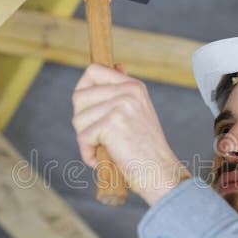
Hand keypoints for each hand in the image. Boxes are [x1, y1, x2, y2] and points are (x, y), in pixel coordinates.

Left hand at [72, 64, 189, 205]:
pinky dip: (88, 153)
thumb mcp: (138, 112)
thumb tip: (115, 66)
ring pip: (78, 119)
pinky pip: (83, 137)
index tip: (87, 107)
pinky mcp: (111, 123)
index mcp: (133, 86)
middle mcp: (127, 92)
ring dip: (86, 140)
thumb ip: (122, 91)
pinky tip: (101, 160)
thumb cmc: (146, 149)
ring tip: (104, 150)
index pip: (94, 71)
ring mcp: (120, 106)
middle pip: (79, 96)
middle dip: (82, 121)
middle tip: (97, 137)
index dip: (83, 88)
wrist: (159, 172)